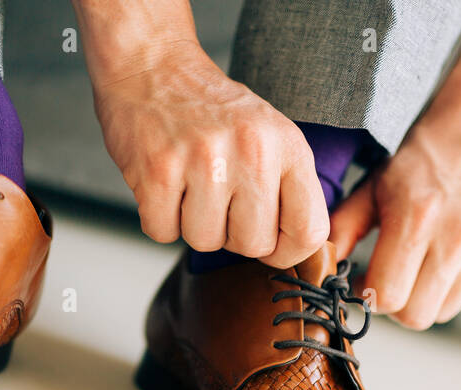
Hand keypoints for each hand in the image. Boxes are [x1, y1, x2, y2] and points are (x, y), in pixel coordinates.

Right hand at [90, 43, 327, 267]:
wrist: (152, 67)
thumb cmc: (211, 112)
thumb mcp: (270, 137)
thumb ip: (288, 189)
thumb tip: (298, 252)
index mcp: (288, 146)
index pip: (308, 232)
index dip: (287, 251)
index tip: (270, 243)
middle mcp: (252, 151)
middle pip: (253, 246)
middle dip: (231, 235)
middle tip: (218, 198)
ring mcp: (204, 160)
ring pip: (205, 242)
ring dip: (192, 224)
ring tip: (189, 184)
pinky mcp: (159, 169)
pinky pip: (163, 232)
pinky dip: (159, 218)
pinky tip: (165, 184)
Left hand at [329, 122, 460, 328]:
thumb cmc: (422, 160)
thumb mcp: (372, 186)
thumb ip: (343, 229)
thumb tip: (321, 269)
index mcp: (418, 218)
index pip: (387, 297)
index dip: (368, 295)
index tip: (364, 279)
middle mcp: (459, 238)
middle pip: (416, 317)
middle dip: (396, 305)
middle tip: (390, 278)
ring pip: (443, 312)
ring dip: (424, 297)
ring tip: (421, 262)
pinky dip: (453, 286)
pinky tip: (449, 254)